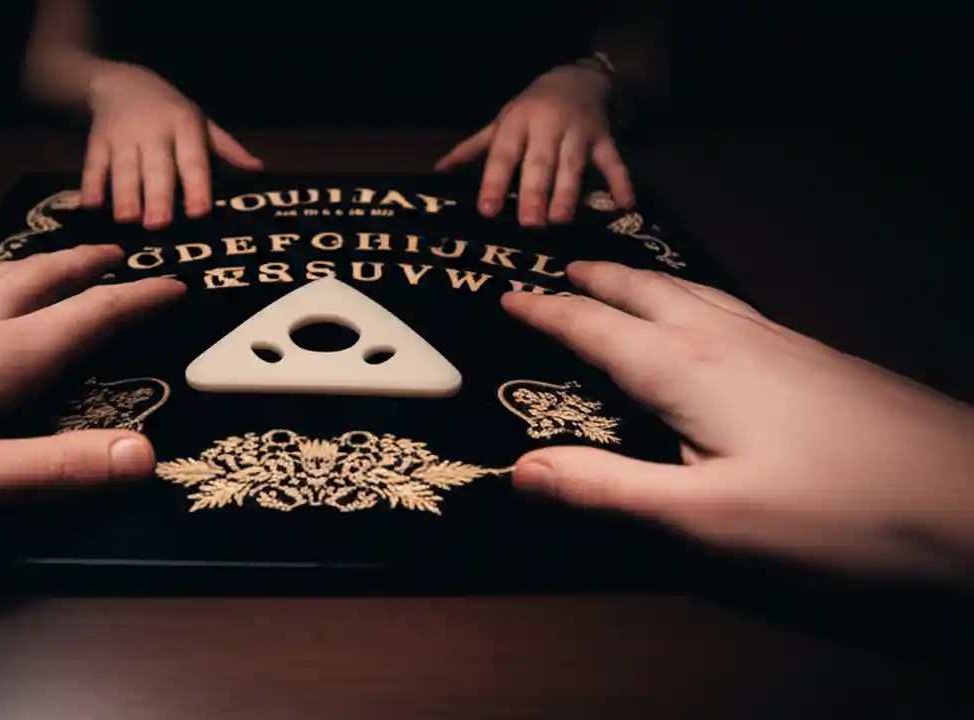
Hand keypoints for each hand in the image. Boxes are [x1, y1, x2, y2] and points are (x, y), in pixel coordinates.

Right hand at [80, 64, 262, 228]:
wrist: (118, 82)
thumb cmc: (169, 110)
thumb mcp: (200, 123)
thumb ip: (226, 150)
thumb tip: (258, 169)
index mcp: (184, 127)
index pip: (193, 159)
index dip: (197, 185)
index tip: (200, 212)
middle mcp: (154, 132)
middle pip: (156, 168)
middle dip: (157, 195)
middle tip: (159, 224)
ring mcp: (123, 136)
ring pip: (123, 168)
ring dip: (124, 195)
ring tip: (128, 220)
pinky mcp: (96, 141)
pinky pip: (93, 164)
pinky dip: (91, 184)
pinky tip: (91, 206)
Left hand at [437, 65, 634, 226]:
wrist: (577, 79)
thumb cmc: (530, 109)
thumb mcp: (501, 123)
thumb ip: (472, 149)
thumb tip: (438, 171)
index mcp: (517, 124)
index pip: (503, 154)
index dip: (494, 181)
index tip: (486, 210)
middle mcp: (547, 126)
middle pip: (540, 162)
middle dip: (534, 193)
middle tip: (529, 224)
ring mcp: (578, 133)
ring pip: (573, 165)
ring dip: (568, 192)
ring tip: (560, 220)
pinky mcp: (604, 139)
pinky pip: (614, 161)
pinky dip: (622, 182)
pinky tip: (626, 204)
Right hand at [502, 262, 973, 580]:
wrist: (971, 492)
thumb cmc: (833, 512)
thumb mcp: (706, 516)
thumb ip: (608, 488)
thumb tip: (517, 468)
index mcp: (686, 369)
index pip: (596, 329)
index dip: (547, 312)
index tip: (506, 294)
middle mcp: (726, 339)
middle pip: (646, 293)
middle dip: (597, 280)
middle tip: (561, 267)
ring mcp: (778, 341)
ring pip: (694, 291)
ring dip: (645, 279)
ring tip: (622, 275)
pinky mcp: (814, 356)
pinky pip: (730, 304)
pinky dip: (692, 294)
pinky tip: (712, 317)